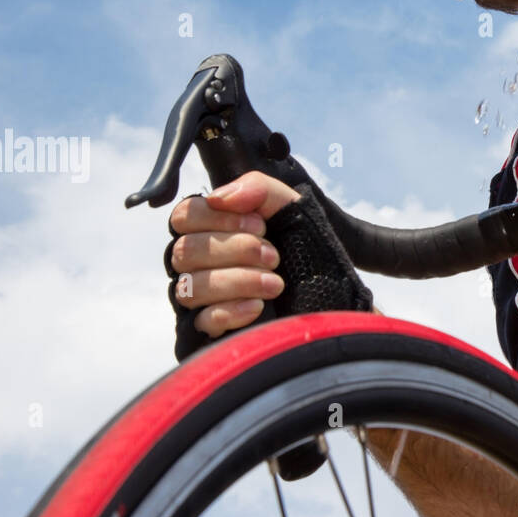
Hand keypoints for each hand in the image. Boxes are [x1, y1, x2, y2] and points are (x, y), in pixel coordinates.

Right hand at [168, 171, 300, 343]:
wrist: (333, 288)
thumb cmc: (305, 244)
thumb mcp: (290, 205)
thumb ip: (257, 188)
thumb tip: (217, 198)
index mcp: (212, 227)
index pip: (184, 216)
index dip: (218, 218)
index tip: (259, 225)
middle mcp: (199, 261)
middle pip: (185, 252)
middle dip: (235, 250)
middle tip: (273, 255)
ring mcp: (202, 296)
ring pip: (190, 287)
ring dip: (239, 281)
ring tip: (275, 283)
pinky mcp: (210, 328)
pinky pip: (203, 320)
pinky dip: (232, 310)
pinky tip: (258, 305)